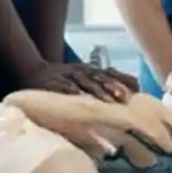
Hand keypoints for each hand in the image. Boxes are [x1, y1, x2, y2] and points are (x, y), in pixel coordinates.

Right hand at [22, 62, 137, 102]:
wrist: (34, 71)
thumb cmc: (65, 77)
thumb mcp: (85, 76)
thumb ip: (106, 81)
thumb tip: (136, 87)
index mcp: (90, 70)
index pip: (110, 73)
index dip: (123, 80)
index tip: (137, 89)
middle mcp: (82, 71)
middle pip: (101, 78)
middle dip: (113, 87)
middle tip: (125, 98)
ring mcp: (68, 76)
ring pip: (86, 83)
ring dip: (98, 92)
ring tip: (109, 102)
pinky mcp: (55, 84)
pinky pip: (66, 89)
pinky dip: (74, 94)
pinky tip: (81, 99)